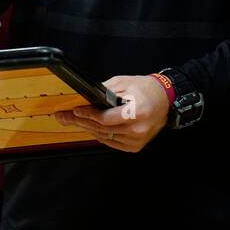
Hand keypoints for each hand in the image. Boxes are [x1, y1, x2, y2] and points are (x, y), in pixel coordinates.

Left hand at [55, 75, 169, 152]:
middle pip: (102, 129)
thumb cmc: (144, 89)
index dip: (88, 114)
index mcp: (137, 112)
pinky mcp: (135, 146)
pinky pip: (111, 142)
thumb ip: (104, 91)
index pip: (105, 118)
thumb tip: (85, 97)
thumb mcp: (124, 82)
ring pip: (104, 137)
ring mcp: (136, 140)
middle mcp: (137, 129)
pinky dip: (100, 135)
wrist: (164, 100)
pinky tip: (90, 128)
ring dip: (88, 128)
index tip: (74, 110)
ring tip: (74, 121)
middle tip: (64, 117)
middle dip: (81, 122)